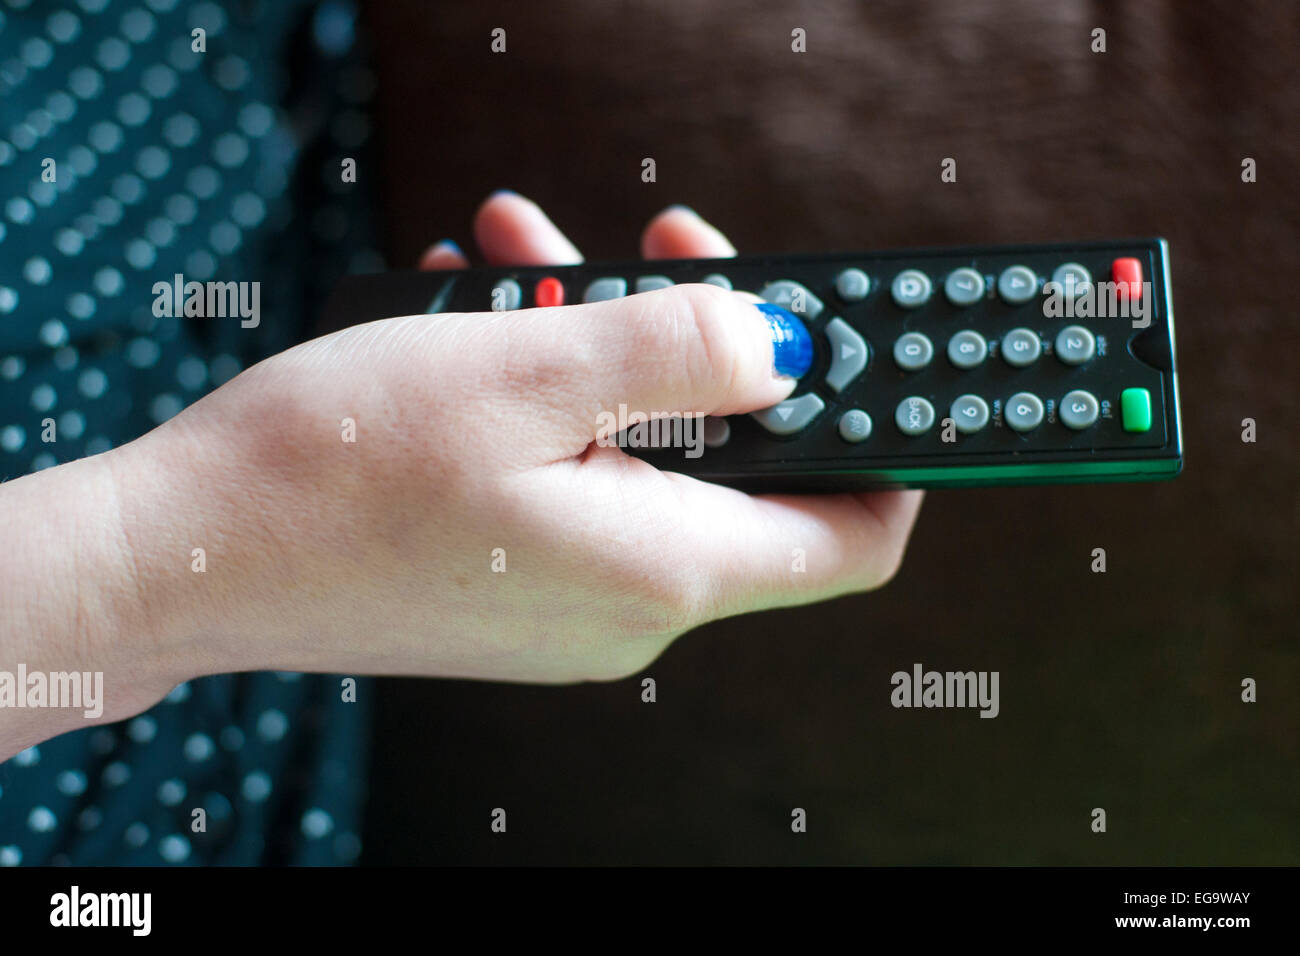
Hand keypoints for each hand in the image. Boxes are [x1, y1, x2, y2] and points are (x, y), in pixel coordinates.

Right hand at [8, 194, 922, 753]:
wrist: (186, 558)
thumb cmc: (338, 468)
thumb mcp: (528, 372)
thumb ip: (681, 353)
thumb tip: (786, 344)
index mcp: (666, 568)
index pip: (854, 535)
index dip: (886, 444)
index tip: (861, 352)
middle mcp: (633, 606)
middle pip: (740, 470)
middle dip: (706, 345)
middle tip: (657, 249)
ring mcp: (571, 605)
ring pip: (644, 459)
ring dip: (606, 349)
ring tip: (531, 258)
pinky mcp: (515, 588)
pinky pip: (575, 479)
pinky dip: (553, 398)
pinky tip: (484, 319)